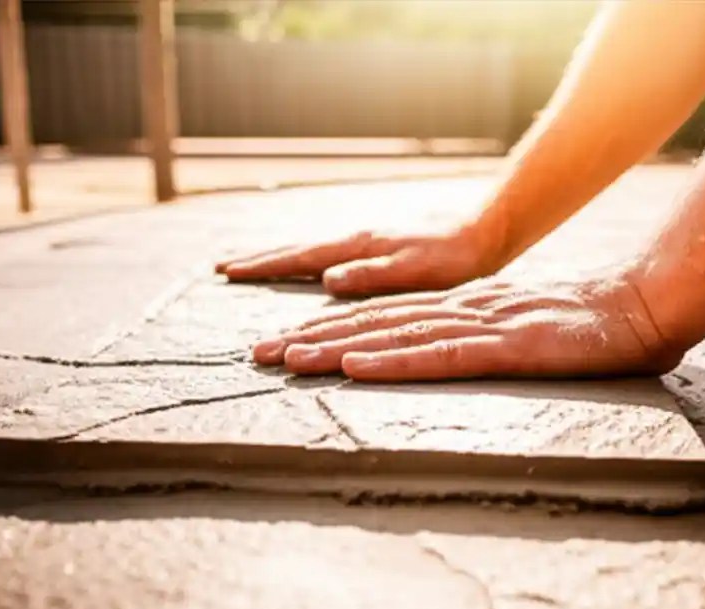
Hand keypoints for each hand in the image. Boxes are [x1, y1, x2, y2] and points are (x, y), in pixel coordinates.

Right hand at [215, 223, 507, 297]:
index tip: (229, 271)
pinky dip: (304, 260)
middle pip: (297, 249)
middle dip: (260, 260)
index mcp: (360, 246)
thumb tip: (326, 279)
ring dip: (278, 259)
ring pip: (310, 250)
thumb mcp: (416, 269)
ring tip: (249, 265)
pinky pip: (327, 254)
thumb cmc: (454, 258)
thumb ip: (372, 274)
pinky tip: (303, 268)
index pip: (301, 257)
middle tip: (221, 268)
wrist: (483, 234)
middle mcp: (356, 241)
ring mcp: (364, 243)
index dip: (264, 266)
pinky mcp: (376, 248)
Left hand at [251, 271, 682, 380]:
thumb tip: (459, 358)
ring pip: (396, 337)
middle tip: (258, 353)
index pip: (389, 320)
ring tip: (286, 359)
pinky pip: (441, 356)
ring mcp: (484, 326)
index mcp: (467, 310)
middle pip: (377, 324)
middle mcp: (464, 312)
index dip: (334, 331)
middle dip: (313, 339)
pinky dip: (394, 361)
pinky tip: (356, 366)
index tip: (288, 345)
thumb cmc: (594, 329)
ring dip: (336, 349)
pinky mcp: (508, 347)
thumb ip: (491, 342)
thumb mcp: (529, 334)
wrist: (647, 306)